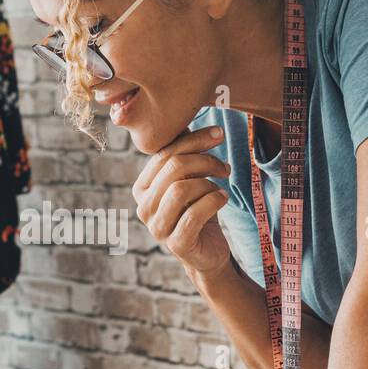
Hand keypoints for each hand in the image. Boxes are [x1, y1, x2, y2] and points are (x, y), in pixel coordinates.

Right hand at [132, 126, 232, 276]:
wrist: (207, 252)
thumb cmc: (199, 210)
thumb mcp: (189, 180)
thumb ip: (183, 153)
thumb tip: (184, 115)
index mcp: (142, 187)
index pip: (164, 153)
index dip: (193, 140)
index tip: (219, 134)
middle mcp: (143, 207)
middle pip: (173, 168)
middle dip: (205, 160)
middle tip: (225, 166)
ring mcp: (157, 228)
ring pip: (182, 189)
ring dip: (208, 183)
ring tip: (220, 186)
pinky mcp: (176, 244)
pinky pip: (195, 213)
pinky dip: (214, 201)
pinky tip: (223, 199)